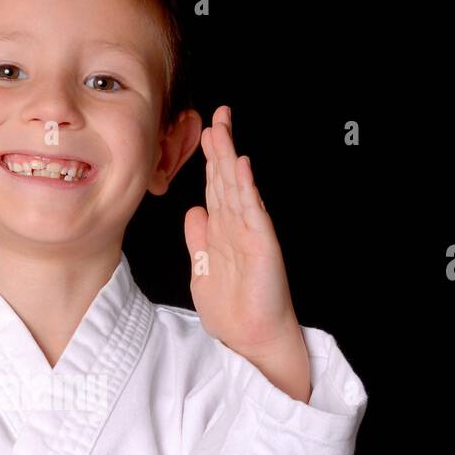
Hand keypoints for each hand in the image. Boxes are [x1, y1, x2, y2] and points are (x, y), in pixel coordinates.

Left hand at [184, 106, 300, 357]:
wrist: (250, 338)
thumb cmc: (232, 310)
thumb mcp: (201, 271)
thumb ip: (198, 240)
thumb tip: (193, 211)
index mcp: (222, 232)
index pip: (215, 188)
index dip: (210, 160)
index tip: (205, 132)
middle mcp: (237, 228)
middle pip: (226, 180)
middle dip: (221, 148)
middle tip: (217, 116)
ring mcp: (251, 233)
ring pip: (237, 188)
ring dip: (229, 158)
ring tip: (223, 130)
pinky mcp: (261, 245)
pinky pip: (252, 211)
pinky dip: (245, 188)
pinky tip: (240, 167)